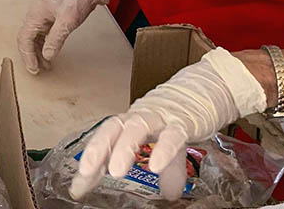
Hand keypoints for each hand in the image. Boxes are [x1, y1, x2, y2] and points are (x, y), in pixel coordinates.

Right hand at [16, 0, 113, 73]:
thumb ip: (55, 39)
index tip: (34, 68)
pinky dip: (42, 46)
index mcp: (35, 15)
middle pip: (26, 39)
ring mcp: (42, 17)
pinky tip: (48, 54)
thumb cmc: (77, 0)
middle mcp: (35, 15)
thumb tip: (47, 55)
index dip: (28, 55)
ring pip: (33, 38)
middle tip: (37, 70)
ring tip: (44, 65)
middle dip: (30, 56)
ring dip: (36, 52)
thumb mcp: (67, 22)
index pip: (25, 38)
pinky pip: (41, 35)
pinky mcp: (49, 19)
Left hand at [71, 48, 266, 200]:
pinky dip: (162, 149)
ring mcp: (160, 116)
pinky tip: (154, 165)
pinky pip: (171, 135)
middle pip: (111, 128)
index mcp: (130, 122)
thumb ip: (166, 171)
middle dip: (97, 150)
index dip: (91, 163)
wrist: (206, 88)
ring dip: (123, 149)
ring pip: (135, 127)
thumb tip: (169, 196)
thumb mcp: (167, 145)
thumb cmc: (178, 115)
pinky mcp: (183, 120)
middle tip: (86, 173)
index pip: (104, 141)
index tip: (78, 187)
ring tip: (116, 172)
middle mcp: (139, 117)